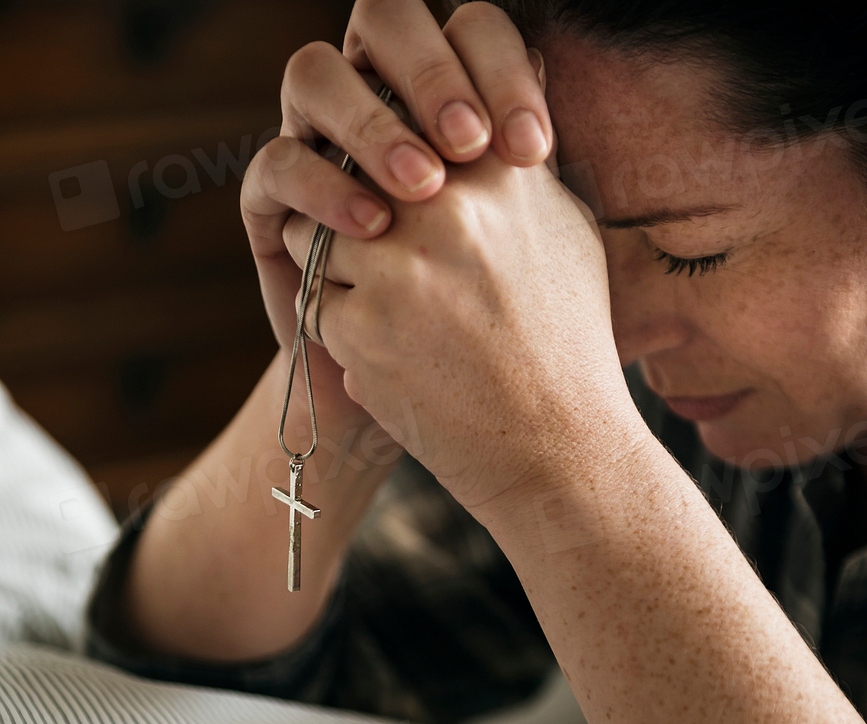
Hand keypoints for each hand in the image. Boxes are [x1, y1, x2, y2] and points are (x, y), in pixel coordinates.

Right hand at [240, 0, 551, 358]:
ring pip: (316, 75)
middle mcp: (371, 98)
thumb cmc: (478, 315)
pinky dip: (322, 186)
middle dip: (432, 75)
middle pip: (383, 21)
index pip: (465, 30)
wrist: (418, 393)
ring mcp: (314, 141)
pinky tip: (372, 227)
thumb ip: (524, 157)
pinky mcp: (271, 202)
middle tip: (471, 146)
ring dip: (371, 122)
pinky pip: (279, 162)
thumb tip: (546, 58)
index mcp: (438, 93)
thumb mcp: (516, 238)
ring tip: (423, 189)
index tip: (533, 149)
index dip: (500, 69)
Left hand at [282, 149, 631, 511]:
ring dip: (335, 269)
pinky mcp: (363, 327)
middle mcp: (444, 208)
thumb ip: (521, 163)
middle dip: (351, 211)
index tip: (401, 201)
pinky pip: (313, 303)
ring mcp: (398, 267)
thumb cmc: (566, 346)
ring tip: (388, 312)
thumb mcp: (567, 234)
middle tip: (380, 258)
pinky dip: (338, 329)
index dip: (389, 163)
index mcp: (495, 171)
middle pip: (347, 172)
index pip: (400, 122)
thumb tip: (514, 86)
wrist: (559, 448)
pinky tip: (390, 355)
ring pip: (313, 234)